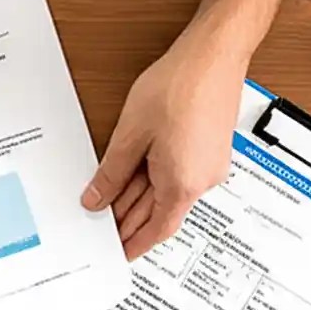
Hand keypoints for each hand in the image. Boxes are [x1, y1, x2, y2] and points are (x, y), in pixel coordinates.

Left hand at [80, 0, 293, 259]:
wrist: (214, 54)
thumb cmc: (179, 86)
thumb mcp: (131, 134)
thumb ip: (112, 173)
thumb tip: (96, 198)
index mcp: (182, 183)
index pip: (155, 230)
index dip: (134, 245)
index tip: (119, 255)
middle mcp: (201, 180)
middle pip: (161, 212)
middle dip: (131, 222)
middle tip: (104, 227)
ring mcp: (209, 164)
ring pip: (169, 192)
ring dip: (141, 198)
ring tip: (110, 198)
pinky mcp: (211, 149)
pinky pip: (179, 174)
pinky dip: (155, 179)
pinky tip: (135, 173)